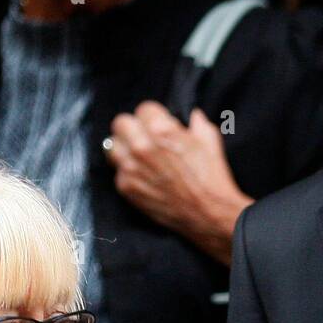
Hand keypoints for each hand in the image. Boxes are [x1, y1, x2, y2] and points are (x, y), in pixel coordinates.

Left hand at [106, 101, 252, 263]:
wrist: (208, 213)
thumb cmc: (211, 177)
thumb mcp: (209, 140)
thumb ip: (196, 122)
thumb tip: (192, 115)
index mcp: (161, 129)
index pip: (143, 108)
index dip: (154, 116)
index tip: (159, 124)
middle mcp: (141, 147)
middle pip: (121, 123)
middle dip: (134, 127)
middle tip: (144, 136)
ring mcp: (130, 168)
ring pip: (112, 146)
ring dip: (124, 148)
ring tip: (137, 154)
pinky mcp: (126, 188)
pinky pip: (117, 171)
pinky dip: (127, 172)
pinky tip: (143, 175)